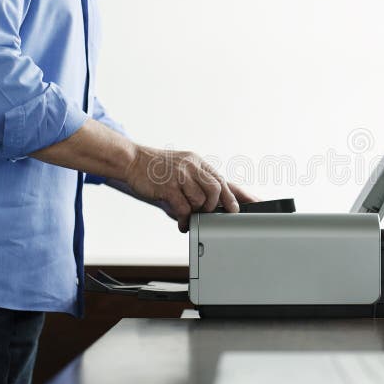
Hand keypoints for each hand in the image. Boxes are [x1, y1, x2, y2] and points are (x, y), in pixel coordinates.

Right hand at [124, 147, 251, 232]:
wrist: (131, 160)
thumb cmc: (156, 168)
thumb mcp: (181, 166)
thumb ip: (196, 181)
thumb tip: (213, 202)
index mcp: (197, 162)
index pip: (222, 179)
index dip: (237, 194)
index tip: (251, 204)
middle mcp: (191, 167)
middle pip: (216, 189)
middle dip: (219, 205)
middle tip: (215, 214)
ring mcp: (180, 176)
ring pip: (201, 200)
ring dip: (197, 212)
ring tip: (191, 216)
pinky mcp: (168, 187)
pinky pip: (184, 207)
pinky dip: (185, 218)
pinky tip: (182, 222)